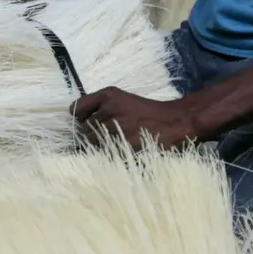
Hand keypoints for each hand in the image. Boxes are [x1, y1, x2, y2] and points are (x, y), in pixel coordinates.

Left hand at [73, 88, 209, 150]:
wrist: (175, 122)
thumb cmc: (148, 112)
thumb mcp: (121, 98)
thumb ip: (98, 106)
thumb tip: (76, 120)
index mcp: (108, 96)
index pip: (77, 110)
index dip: (82, 118)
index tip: (89, 122)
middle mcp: (109, 111)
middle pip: (84, 131)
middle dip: (92, 135)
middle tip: (110, 137)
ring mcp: (116, 131)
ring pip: (92, 145)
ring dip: (99, 148)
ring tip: (116, 146)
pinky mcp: (123, 148)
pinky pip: (104, 156)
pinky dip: (108, 157)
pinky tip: (121, 153)